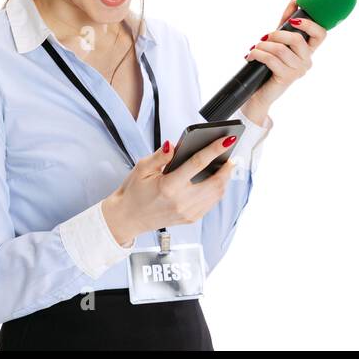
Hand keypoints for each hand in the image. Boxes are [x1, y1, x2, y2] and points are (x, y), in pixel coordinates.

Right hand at [102, 136, 238, 245]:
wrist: (128, 219)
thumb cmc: (134, 193)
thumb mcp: (142, 168)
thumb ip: (160, 155)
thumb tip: (174, 144)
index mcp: (169, 186)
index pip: (198, 163)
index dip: (215, 149)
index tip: (227, 140)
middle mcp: (181, 201)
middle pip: (215, 182)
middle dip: (227, 167)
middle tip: (231, 155)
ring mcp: (188, 212)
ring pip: (217, 194)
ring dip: (225, 179)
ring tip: (226, 167)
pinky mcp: (191, 219)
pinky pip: (211, 203)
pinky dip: (217, 191)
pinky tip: (216, 181)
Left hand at [243, 0, 328, 114]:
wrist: (258, 93)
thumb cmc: (269, 65)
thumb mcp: (279, 40)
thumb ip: (287, 21)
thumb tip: (295, 0)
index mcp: (308, 50)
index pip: (321, 34)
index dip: (310, 23)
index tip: (294, 19)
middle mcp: (307, 61)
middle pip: (297, 39)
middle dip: (277, 34)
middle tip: (265, 37)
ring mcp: (298, 71)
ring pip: (281, 49)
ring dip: (263, 45)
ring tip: (255, 48)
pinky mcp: (286, 78)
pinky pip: (271, 60)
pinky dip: (258, 54)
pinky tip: (251, 55)